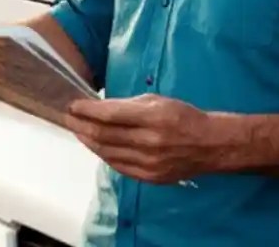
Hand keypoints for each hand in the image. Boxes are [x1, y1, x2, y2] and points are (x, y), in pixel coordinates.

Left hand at [65, 94, 215, 183]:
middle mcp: (149, 142)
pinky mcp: (149, 177)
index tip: (73, 105)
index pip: (110, 115)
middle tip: (68, 118)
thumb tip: (100, 108)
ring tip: (78, 131)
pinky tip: (96, 146)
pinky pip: (118, 166)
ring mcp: (148, 163)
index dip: (87, 110)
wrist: (210, 145)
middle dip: (81, 125)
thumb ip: (129, 105)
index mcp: (153, 117)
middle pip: (104, 135)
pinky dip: (103, 155)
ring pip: (107, 152)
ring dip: (88, 141)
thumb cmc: (184, 116)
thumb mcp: (158, 100)